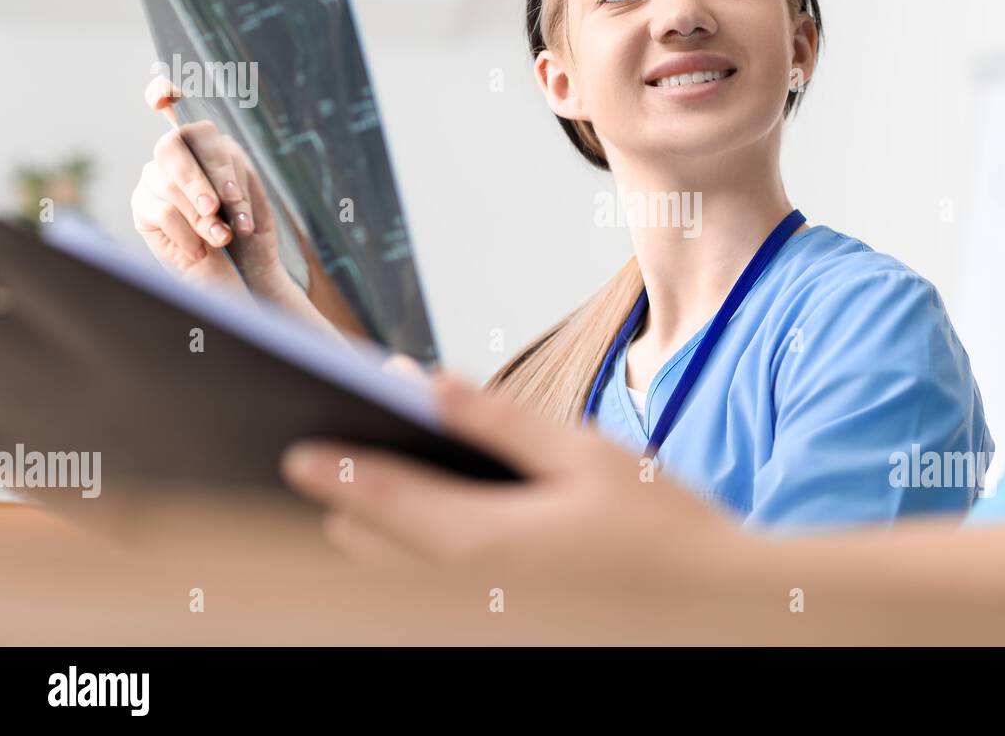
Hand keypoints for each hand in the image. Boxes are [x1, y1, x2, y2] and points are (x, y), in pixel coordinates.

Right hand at [131, 76, 288, 296]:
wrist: (243, 274)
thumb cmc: (247, 235)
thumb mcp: (250, 197)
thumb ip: (234, 172)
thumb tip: (218, 164)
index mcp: (205, 145)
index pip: (178, 105)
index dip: (163, 92)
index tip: (161, 94)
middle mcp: (175, 156)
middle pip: (175, 145)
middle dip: (203, 177)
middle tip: (221, 207)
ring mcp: (154, 179)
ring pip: (169, 182)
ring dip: (202, 214)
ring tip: (223, 237)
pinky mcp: (142, 208)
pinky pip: (162, 211)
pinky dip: (189, 233)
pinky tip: (203, 250)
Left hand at [281, 373, 754, 583]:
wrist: (708, 603)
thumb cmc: (657, 525)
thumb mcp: (582, 454)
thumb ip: (498, 419)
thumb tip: (427, 385)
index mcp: (482, 539)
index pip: (379, 498)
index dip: (334, 467)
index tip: (295, 448)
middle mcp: (466, 587)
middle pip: (371, 545)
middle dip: (347, 498)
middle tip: (332, 450)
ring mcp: (480, 612)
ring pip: (393, 575)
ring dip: (374, 529)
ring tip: (367, 485)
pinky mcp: (499, 619)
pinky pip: (428, 586)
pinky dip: (410, 551)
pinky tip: (427, 520)